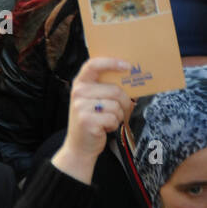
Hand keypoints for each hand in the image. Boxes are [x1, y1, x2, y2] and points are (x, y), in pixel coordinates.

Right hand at [51, 58, 134, 184]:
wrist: (79, 145)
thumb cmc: (92, 119)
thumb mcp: (94, 99)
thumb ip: (105, 87)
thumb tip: (130, 78)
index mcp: (80, 83)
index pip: (93, 65)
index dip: (111, 62)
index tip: (128, 66)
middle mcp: (78, 92)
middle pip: (115, 90)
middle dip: (124, 103)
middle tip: (120, 110)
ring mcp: (80, 106)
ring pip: (116, 105)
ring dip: (118, 116)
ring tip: (107, 120)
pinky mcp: (87, 120)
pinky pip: (113, 118)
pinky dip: (114, 125)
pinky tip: (104, 127)